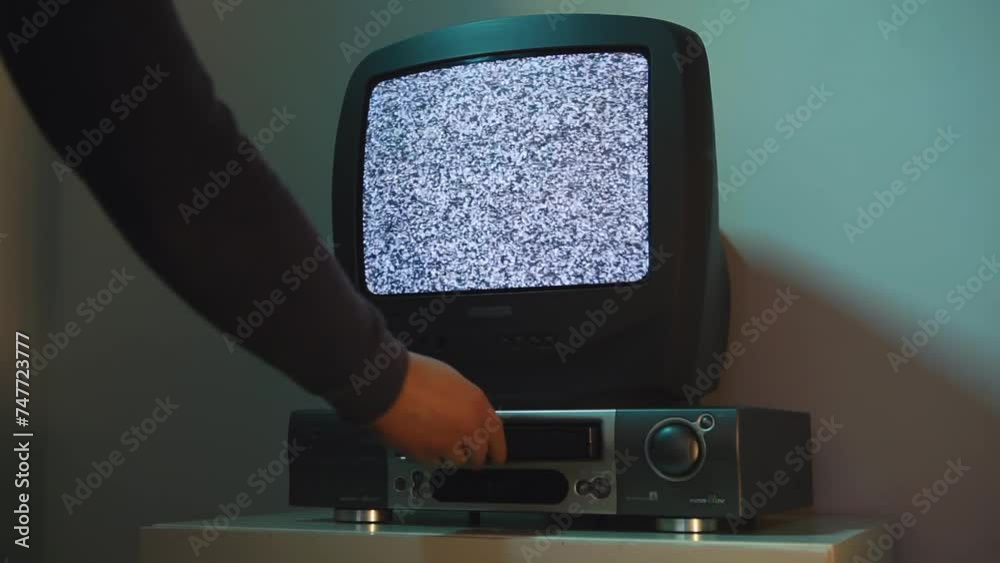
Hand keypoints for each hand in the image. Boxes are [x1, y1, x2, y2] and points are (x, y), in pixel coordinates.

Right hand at [371, 352, 506, 467]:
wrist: (387, 386)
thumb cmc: (413, 376)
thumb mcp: (451, 379)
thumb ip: (465, 400)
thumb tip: (466, 410)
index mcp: (477, 406)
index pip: (497, 435)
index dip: (498, 448)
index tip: (497, 455)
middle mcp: (467, 428)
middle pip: (480, 455)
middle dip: (475, 456)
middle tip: (470, 454)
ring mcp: (448, 444)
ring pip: (460, 461)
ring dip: (453, 456)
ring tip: (442, 445)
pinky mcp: (428, 455)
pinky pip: (437, 463)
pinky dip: (433, 457)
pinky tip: (426, 444)